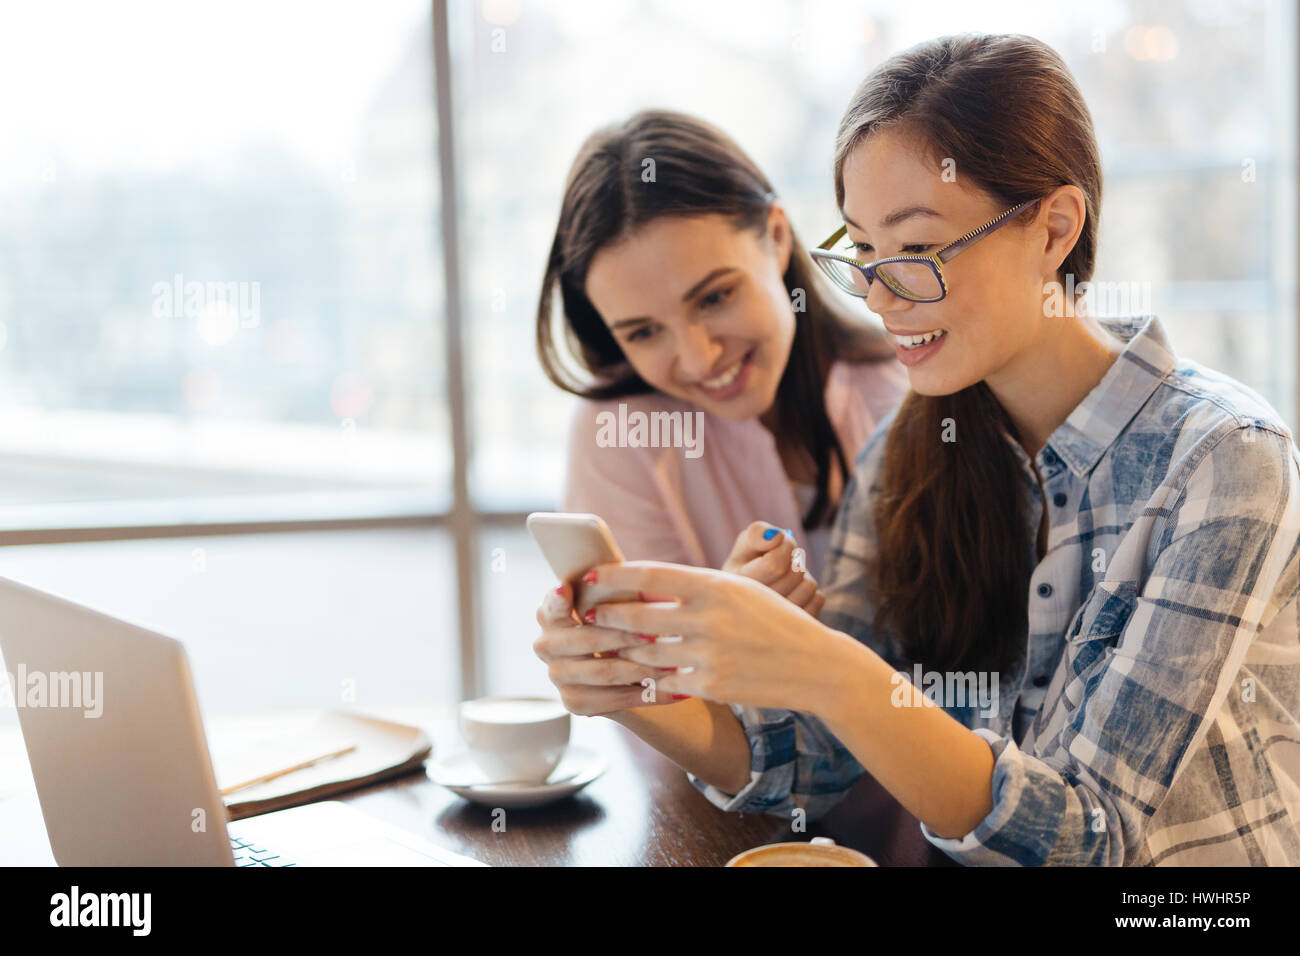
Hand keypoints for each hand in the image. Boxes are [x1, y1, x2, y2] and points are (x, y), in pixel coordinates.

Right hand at [533, 580, 686, 716]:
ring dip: (642, 668)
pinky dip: (647, 695)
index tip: (566, 587)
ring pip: (604, 671)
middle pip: (586, 638)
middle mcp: (546, 645)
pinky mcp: (573, 702)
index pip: (551, 605)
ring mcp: (557, 676)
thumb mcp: (621, 604)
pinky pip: (613, 699)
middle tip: (656, 633)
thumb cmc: (624, 622)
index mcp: (550, 614)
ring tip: (673, 665)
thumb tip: (653, 590)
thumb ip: (621, 593)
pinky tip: (674, 691)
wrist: (629, 670)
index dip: (558, 599)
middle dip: (625, 636)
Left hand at [581, 561, 856, 712]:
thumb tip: (645, 585)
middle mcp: (708, 618)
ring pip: (646, 653)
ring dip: (625, 649)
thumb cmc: (775, 620)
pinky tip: (644, 673)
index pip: (650, 575)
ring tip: (613, 643)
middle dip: (607, 615)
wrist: (816, 666)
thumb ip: (697, 587)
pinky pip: (665, 681)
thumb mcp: (741, 591)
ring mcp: (708, 655)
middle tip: (591, 614)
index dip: (614, 575)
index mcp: (715, 585)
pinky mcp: (711, 687)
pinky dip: (653, 677)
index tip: (591, 576)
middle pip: (637, 616)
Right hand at [722, 521, 823, 617]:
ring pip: (808, 587)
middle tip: (783, 560)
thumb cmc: (749, 561)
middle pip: (794, 575)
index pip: (775, 565)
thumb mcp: (747, 542)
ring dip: (802, 575)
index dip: (785, 545)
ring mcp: (776, 624)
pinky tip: (793, 591)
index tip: (780, 540)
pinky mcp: (795, 628)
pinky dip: (810, 589)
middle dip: (793, 559)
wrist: (752, 591)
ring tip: (786, 577)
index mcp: (739, 585)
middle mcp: (755, 609)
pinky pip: (818, 599)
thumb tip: (777, 538)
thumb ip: (758, 533)